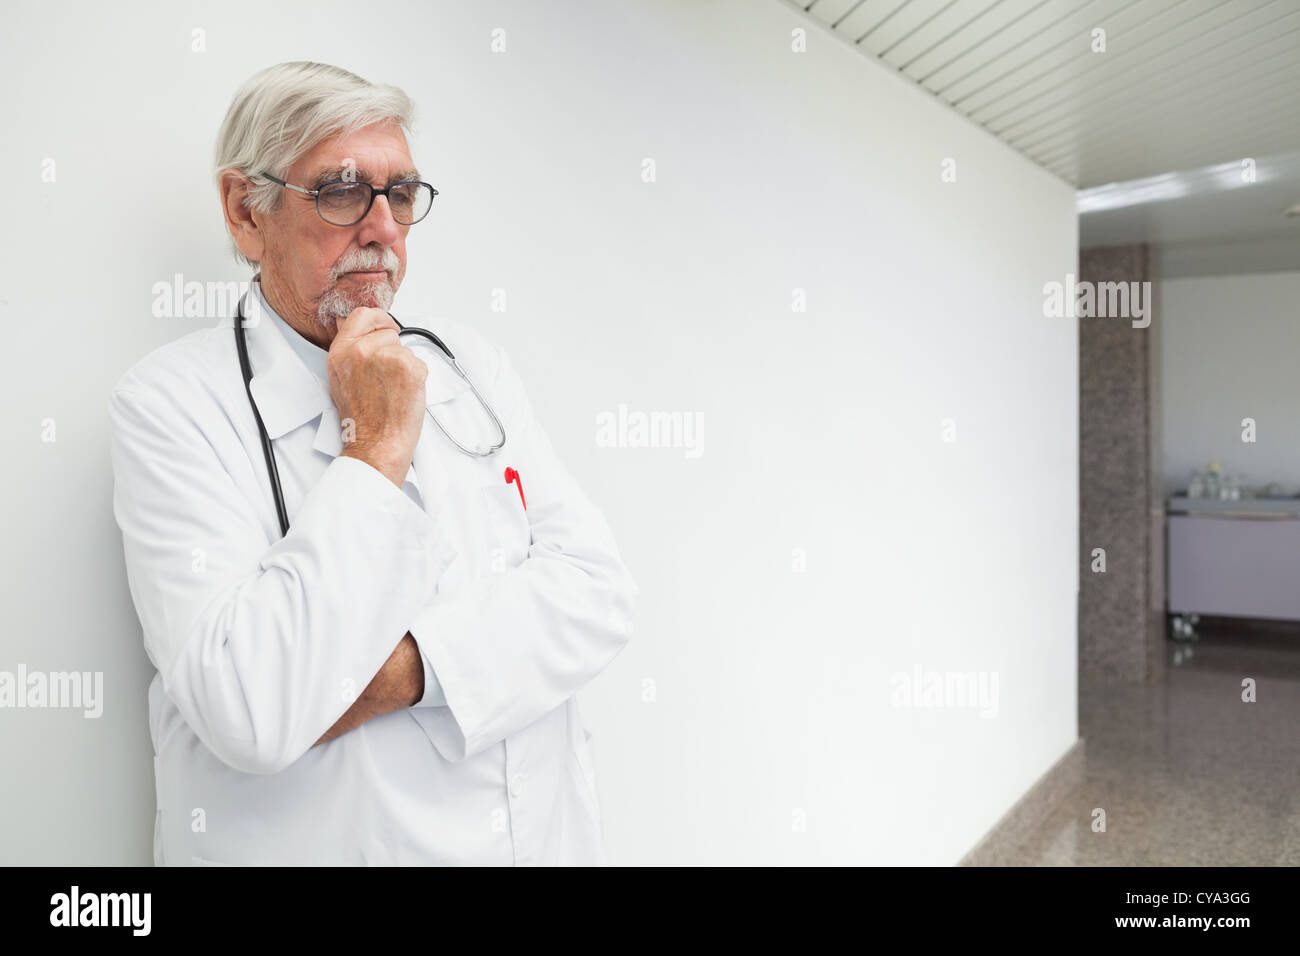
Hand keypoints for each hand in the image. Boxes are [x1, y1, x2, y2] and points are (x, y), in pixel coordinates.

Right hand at [326, 308, 427, 485]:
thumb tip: (360, 325)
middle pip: (389, 333)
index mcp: (341, 351)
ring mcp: (385, 357)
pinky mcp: (408, 367)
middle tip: (386, 379)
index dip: (380, 319)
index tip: (388, 327)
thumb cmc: (362, 418)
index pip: (363, 314)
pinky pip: (420, 363)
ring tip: (393, 390)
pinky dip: (418, 377)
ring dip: (405, 367)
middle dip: (393, 351)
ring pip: (405, 349)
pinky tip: (404, 394)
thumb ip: (350, 350)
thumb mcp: (342, 378)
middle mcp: (360, 350)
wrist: (376, 443)